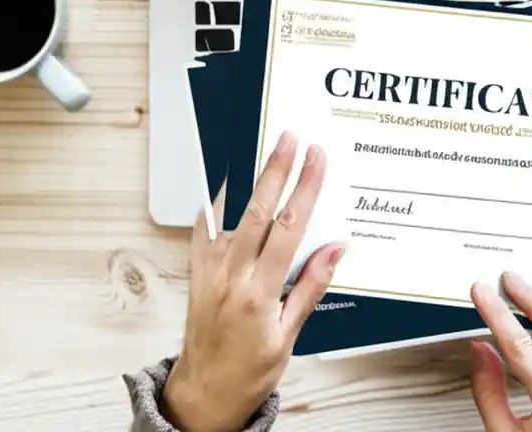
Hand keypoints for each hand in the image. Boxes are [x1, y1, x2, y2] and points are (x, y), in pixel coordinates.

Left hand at [164, 131, 344, 431]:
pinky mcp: (197, 273)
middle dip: (276, 169)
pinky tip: (226, 185)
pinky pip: (206, 231)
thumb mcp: (290, 336)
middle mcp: (232, 276)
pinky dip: (217, 204)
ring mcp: (210, 272)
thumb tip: (334, 250)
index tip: (316, 160)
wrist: (204, 394)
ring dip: (251, 180)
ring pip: (232, 215)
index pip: (288, 228)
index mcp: (260, 292)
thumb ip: (311, 287)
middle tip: (289, 138)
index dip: (304, 189)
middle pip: (258, 210)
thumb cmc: (247, 372)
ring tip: (263, 150)